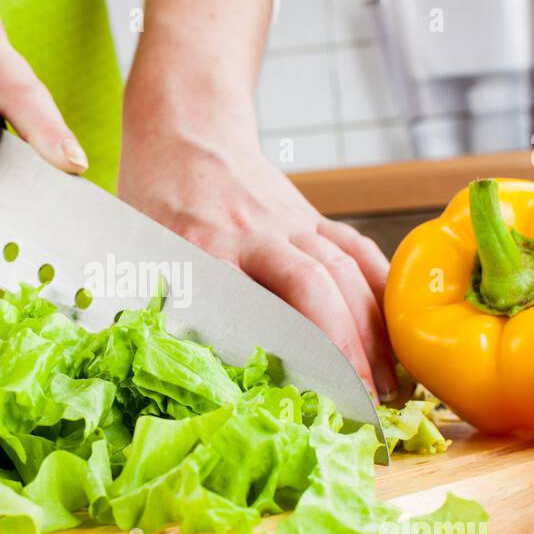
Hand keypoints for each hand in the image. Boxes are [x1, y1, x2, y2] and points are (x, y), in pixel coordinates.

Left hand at [119, 103, 395, 401]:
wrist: (186, 129)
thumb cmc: (155, 199)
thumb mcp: (137, 249)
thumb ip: (158, 301)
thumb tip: (170, 367)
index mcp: (204, 245)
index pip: (249, 304)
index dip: (280, 351)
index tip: (299, 398)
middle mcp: (253, 232)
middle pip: (312, 285)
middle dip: (342, 347)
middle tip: (361, 404)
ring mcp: (290, 222)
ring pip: (343, 271)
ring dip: (370, 329)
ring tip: (385, 385)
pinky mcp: (312, 217)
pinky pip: (356, 251)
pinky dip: (381, 291)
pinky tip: (396, 330)